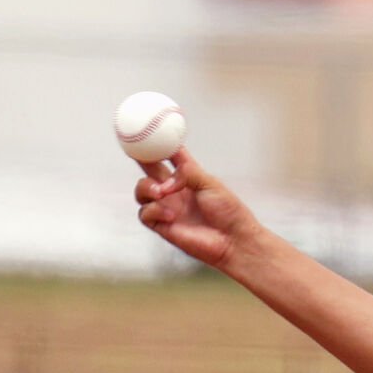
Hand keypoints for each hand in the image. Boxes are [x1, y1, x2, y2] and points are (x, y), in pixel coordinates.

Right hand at [134, 148, 257, 268]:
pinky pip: (144, 214)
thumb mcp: (210, 183)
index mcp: (187, 178)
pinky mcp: (163, 226)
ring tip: (160, 193)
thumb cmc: (229, 212)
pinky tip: (170, 215)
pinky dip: (153, 210)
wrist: (234, 240)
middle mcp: (174, 191)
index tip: (147, 132)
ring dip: (145, 188)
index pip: (167, 157)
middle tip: (137, 153)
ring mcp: (167, 208)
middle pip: (149, 170)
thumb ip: (187, 172)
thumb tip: (167, 180)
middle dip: (141, 159)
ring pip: (141, 191)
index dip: (156, 145)